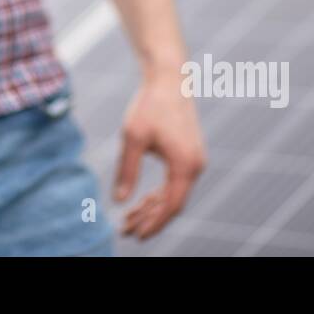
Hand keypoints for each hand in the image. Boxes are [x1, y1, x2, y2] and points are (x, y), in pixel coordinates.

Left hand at [113, 71, 205, 239]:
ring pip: (174, 194)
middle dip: (149, 219)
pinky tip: (143, 200)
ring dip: (153, 208)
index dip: (153, 223)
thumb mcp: (132, 138)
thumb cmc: (149, 105)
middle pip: (173, 204)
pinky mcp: (189, 154)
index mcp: (185, 165)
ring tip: (128, 218)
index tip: (135, 235)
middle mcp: (195, 166)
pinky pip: (176, 183)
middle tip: (125, 230)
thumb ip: (127, 171)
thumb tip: (118, 201)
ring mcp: (194, 161)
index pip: (171, 206)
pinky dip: (160, 193)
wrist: (168, 78)